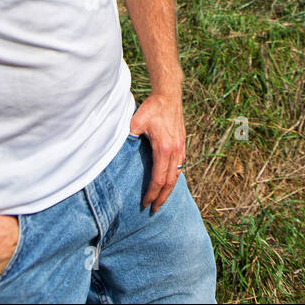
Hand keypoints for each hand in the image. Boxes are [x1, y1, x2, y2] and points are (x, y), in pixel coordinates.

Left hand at [129, 91, 184, 212]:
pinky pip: (180, 166)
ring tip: (162, 200)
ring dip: (169, 189)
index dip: (152, 193)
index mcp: (164, 148)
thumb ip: (130, 134)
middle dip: (162, 197)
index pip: (158, 178)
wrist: (169, 94)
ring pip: (177, 175)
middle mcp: (176, 150)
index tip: (145, 203)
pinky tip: (169, 181)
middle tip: (154, 209)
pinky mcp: (182, 144)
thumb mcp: (137, 120)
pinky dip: (174, 177)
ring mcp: (181, 147)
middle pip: (170, 181)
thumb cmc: (153, 107)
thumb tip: (123, 146)